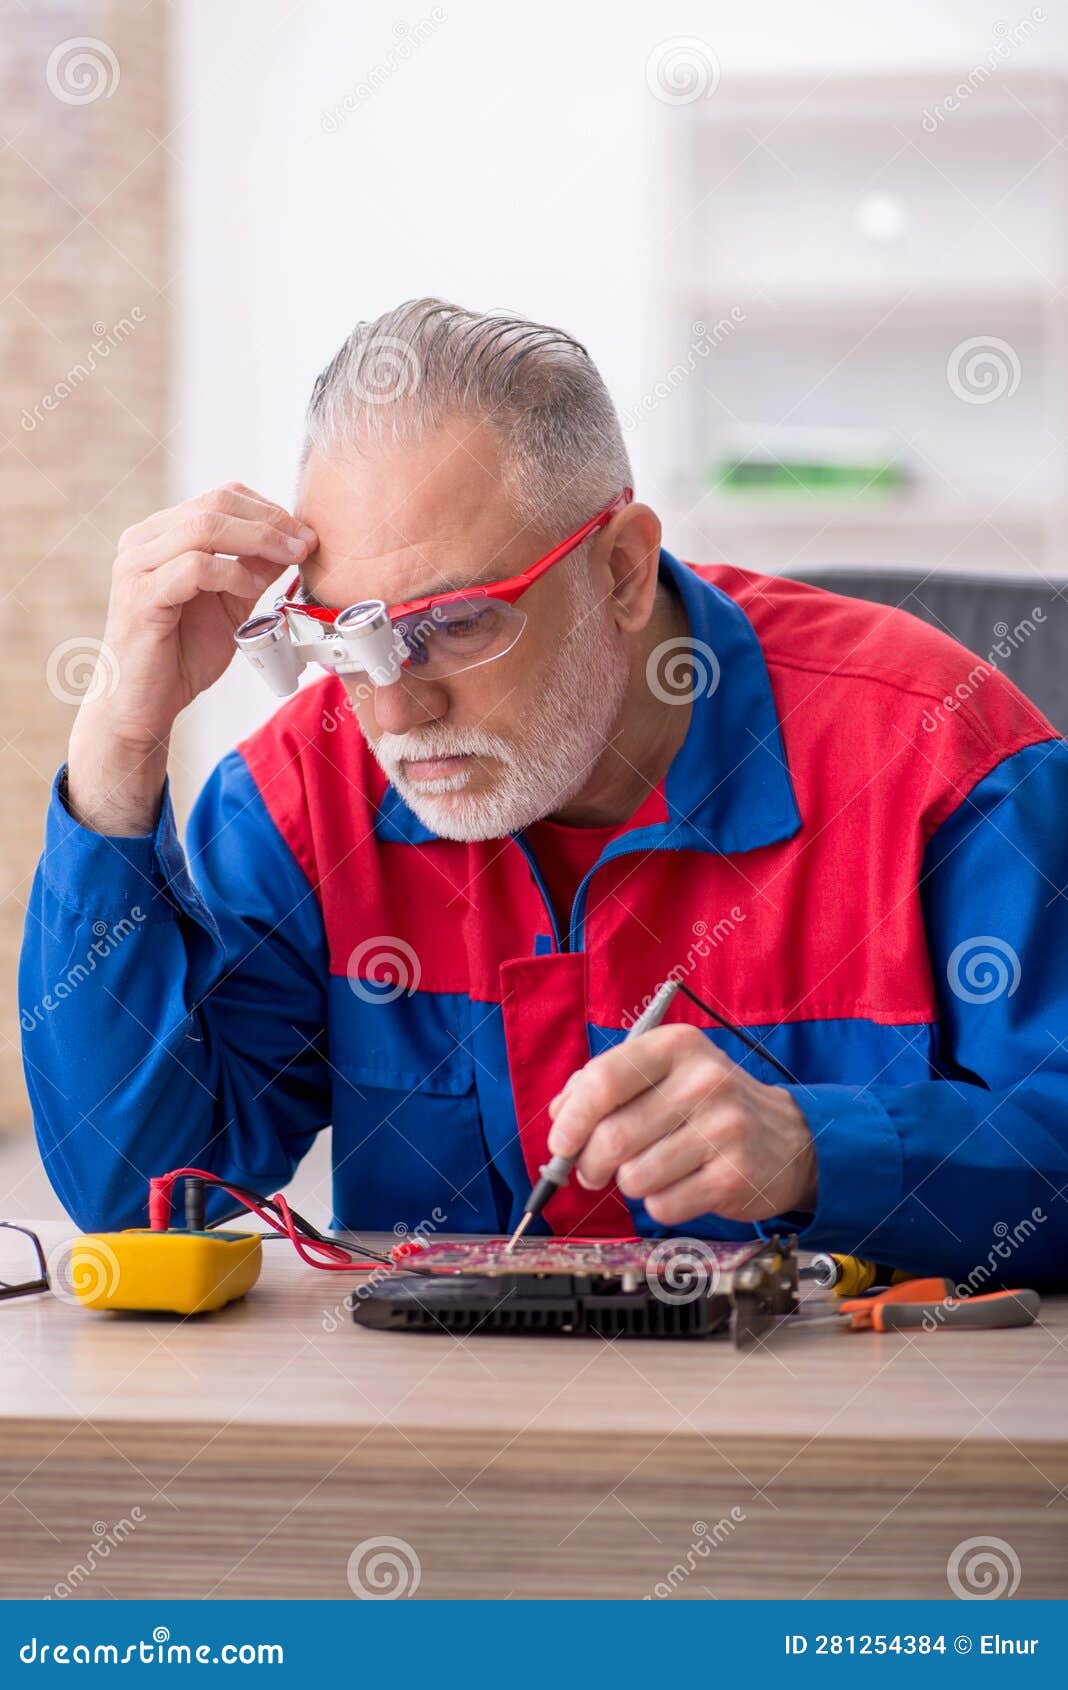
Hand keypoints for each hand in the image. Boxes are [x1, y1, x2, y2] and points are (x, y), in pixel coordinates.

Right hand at [66, 484, 316, 833]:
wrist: (142, 705)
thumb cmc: (181, 655)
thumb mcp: (230, 604)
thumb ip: (254, 570)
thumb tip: (295, 544)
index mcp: (162, 534)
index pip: (222, 497)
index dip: (269, 511)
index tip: (305, 535)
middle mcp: (143, 541)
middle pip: (216, 504)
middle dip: (272, 522)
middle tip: (306, 544)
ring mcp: (137, 566)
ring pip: (205, 527)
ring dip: (259, 541)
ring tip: (290, 560)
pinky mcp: (140, 597)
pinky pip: (194, 568)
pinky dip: (232, 574)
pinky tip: (251, 591)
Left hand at [546, 1024, 816, 1226]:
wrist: (790, 1139)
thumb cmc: (709, 1105)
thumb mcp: (665, 1073)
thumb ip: (606, 1084)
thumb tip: (559, 1115)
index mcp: (677, 1046)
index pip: (604, 1081)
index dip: (571, 1118)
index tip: (560, 1142)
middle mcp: (704, 1081)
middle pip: (612, 1137)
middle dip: (589, 1163)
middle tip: (593, 1170)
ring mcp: (724, 1129)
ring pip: (633, 1178)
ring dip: (628, 1184)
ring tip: (650, 1170)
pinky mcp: (734, 1176)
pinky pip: (663, 1206)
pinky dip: (659, 1203)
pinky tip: (681, 1185)